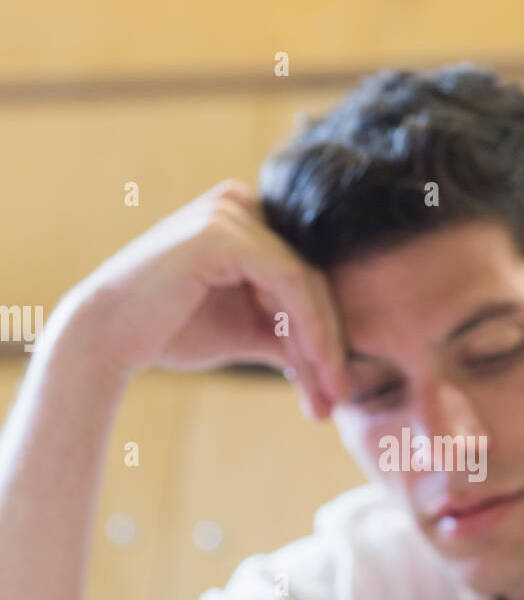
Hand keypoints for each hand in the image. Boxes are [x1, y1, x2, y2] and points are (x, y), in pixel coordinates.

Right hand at [53, 180, 349, 416]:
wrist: (106, 339)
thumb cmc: (170, 332)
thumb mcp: (248, 329)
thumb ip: (291, 331)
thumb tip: (341, 360)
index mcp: (247, 217)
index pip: (306, 274)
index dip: (330, 332)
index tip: (338, 387)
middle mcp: (241, 202)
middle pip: (311, 277)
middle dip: (330, 344)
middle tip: (340, 397)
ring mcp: (231, 211)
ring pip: (306, 283)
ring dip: (323, 345)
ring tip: (331, 397)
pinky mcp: (222, 230)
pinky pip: (288, 280)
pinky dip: (308, 327)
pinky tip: (316, 367)